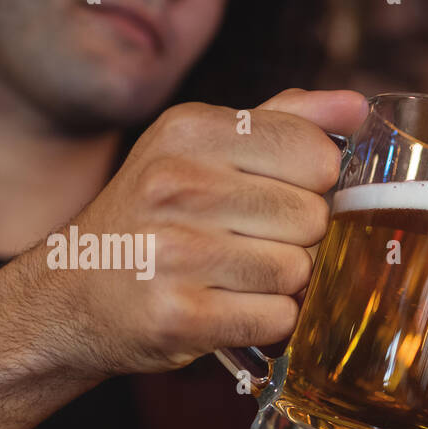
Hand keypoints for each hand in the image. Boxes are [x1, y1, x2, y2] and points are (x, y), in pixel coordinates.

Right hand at [49, 88, 368, 376]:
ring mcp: (175, 252)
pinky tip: (228, 308)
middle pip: (312, 217)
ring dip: (281, 284)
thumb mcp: (201, 150)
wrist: (71, 296)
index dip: (314, 184)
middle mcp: (177, 184)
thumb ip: (281, 122)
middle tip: (248, 244)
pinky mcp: (178, 315)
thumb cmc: (153, 219)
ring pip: (298, 271)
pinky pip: (278, 318)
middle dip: (296, 238)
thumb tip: (356, 106)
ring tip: (234, 278)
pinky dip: (267, 322)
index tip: (280, 195)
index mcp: (189, 131)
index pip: (316, 153)